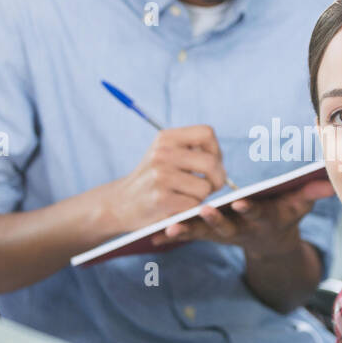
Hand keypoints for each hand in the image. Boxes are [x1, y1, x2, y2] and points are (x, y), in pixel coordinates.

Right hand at [110, 125, 227, 229]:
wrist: (120, 203)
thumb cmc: (151, 179)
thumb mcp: (164, 153)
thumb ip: (191, 150)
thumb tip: (221, 162)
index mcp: (166, 138)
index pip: (207, 133)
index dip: (216, 150)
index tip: (212, 163)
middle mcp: (162, 153)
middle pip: (210, 163)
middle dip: (218, 178)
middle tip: (212, 186)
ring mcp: (160, 176)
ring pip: (205, 187)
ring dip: (202, 196)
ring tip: (187, 196)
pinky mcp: (161, 199)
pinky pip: (194, 205)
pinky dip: (191, 208)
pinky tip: (177, 206)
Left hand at [155, 178, 333, 256]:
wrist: (270, 241)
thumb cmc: (284, 214)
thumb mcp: (299, 205)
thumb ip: (310, 193)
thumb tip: (328, 182)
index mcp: (263, 220)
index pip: (256, 214)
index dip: (249, 210)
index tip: (241, 202)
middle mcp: (241, 229)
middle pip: (226, 226)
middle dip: (214, 220)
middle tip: (202, 210)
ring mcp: (223, 234)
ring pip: (203, 233)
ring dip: (187, 231)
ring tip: (169, 228)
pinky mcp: (208, 234)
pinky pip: (189, 235)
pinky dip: (173, 235)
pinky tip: (154, 236)